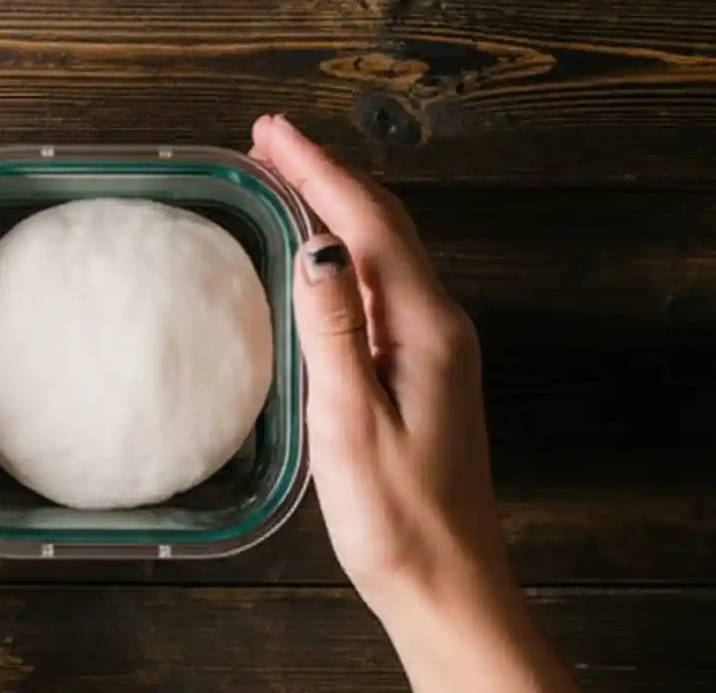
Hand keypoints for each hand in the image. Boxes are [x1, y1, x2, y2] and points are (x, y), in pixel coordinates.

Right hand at [251, 114, 573, 691]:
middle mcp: (439, 325)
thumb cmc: (397, 516)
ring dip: (337, 206)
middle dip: (327, 174)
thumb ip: (334, 329)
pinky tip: (319, 256)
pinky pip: (383, 287)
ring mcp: (435, 348)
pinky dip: (347, 251)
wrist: (447, 582)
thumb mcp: (351, 422)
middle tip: (268, 142)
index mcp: (426, 328)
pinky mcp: (422, 372)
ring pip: (386, 251)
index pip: (369, 223)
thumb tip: (317, 244)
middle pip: (385, 224)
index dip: (318, 170)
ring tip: (285, 178)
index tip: (271, 133)